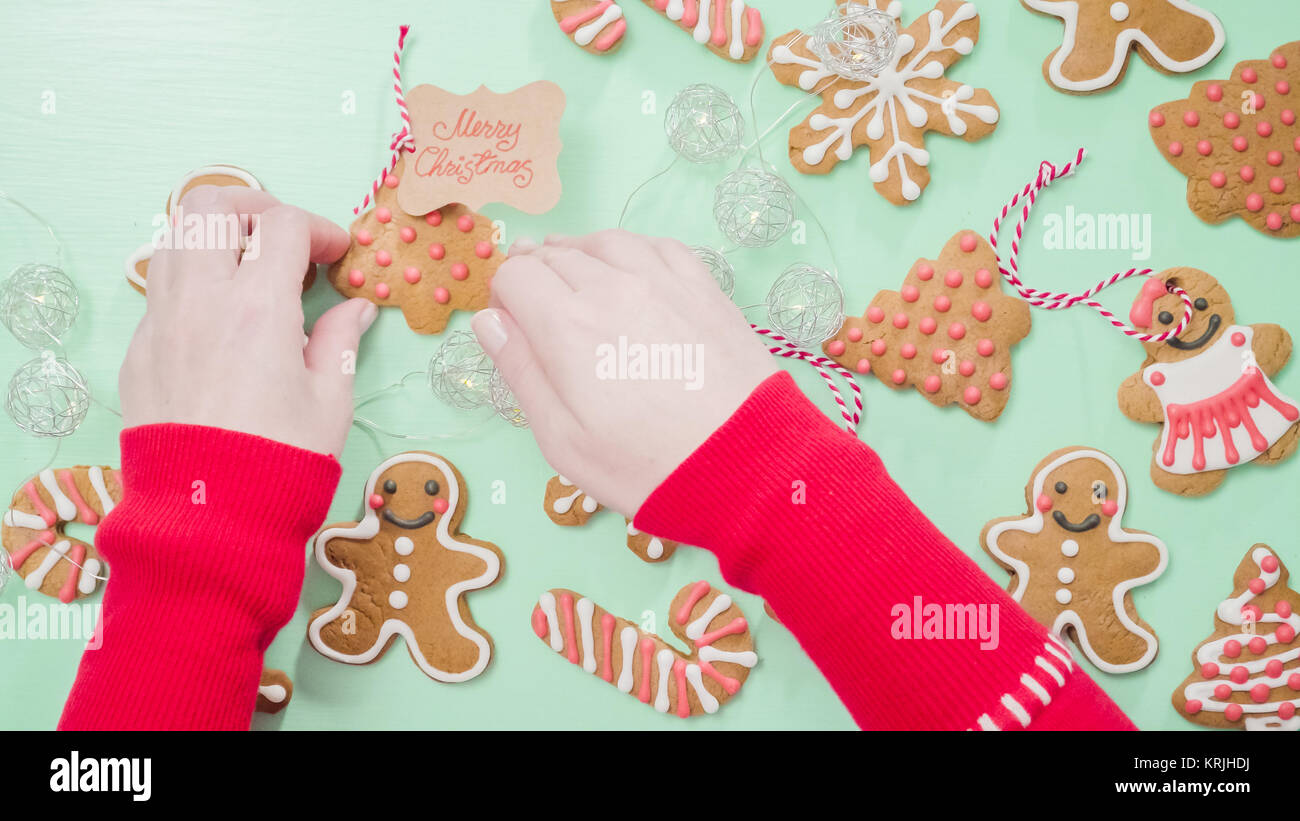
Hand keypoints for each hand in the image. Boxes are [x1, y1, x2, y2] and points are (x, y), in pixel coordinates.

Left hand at [118, 186, 376, 455]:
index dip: (319, 229)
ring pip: (175, 237)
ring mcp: (161, 323)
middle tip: (285, 237)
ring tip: (249, 267)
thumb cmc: (281, 462)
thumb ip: (340, 341)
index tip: (335, 256)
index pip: (285, 226)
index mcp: (258, 309)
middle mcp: (201, 302)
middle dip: (255, 207)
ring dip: (217, 237)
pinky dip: (194, 280)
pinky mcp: (140, 351)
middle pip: (213, 205)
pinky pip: (160, 289)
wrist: (210, 517)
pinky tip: (220, 316)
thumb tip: (355, 311)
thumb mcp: (330, 401)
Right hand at [473, 230, 776, 515]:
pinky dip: (632, 250)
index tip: (510, 323)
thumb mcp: (562, 438)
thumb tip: (489, 321)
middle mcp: (612, 287)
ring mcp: (663, 282)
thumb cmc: (645, 465)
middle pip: (555, 254)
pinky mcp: (704, 288)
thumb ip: (520, 372)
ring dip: (581, 254)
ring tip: (576, 279)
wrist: (744, 465)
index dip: (503, 296)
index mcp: (566, 325)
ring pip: (605, 242)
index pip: (515, 276)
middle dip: (537, 275)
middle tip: (540, 310)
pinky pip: (658, 246)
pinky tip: (631, 270)